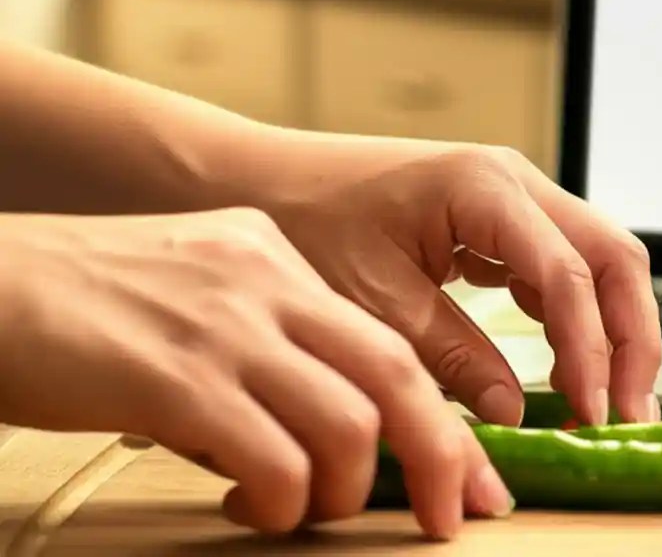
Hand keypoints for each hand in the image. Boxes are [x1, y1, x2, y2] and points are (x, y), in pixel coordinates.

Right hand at [0, 209, 510, 538]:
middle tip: (446, 519)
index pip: (386, 343)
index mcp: (273, 260)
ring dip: (340, 491)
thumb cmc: (75, 303)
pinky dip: (277, 502)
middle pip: (396, 378)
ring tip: (298, 510)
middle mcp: (263, 284)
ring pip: (348, 424)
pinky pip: (272, 459)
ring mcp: (222, 328)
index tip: (469, 477)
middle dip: (439, 459)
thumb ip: (262, 340)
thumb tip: (317, 434)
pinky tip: (245, 508)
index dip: (440, 418)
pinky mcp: (174, 378)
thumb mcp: (191, 292)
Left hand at [250, 134, 661, 426]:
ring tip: (609, 400)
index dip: (592, 351)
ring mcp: (514, 197)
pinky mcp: (503, 220)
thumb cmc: (306, 221)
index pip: (570, 275)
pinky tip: (570, 366)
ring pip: (600, 261)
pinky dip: (580, 319)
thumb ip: (453, 357)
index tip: (591, 414)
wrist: (263, 180)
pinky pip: (566, 267)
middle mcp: (515, 182)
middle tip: (628, 414)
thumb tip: (514, 411)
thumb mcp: (375, 303)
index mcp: (485, 189)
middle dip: (631, 339)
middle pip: (613, 257)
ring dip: (614, 329)